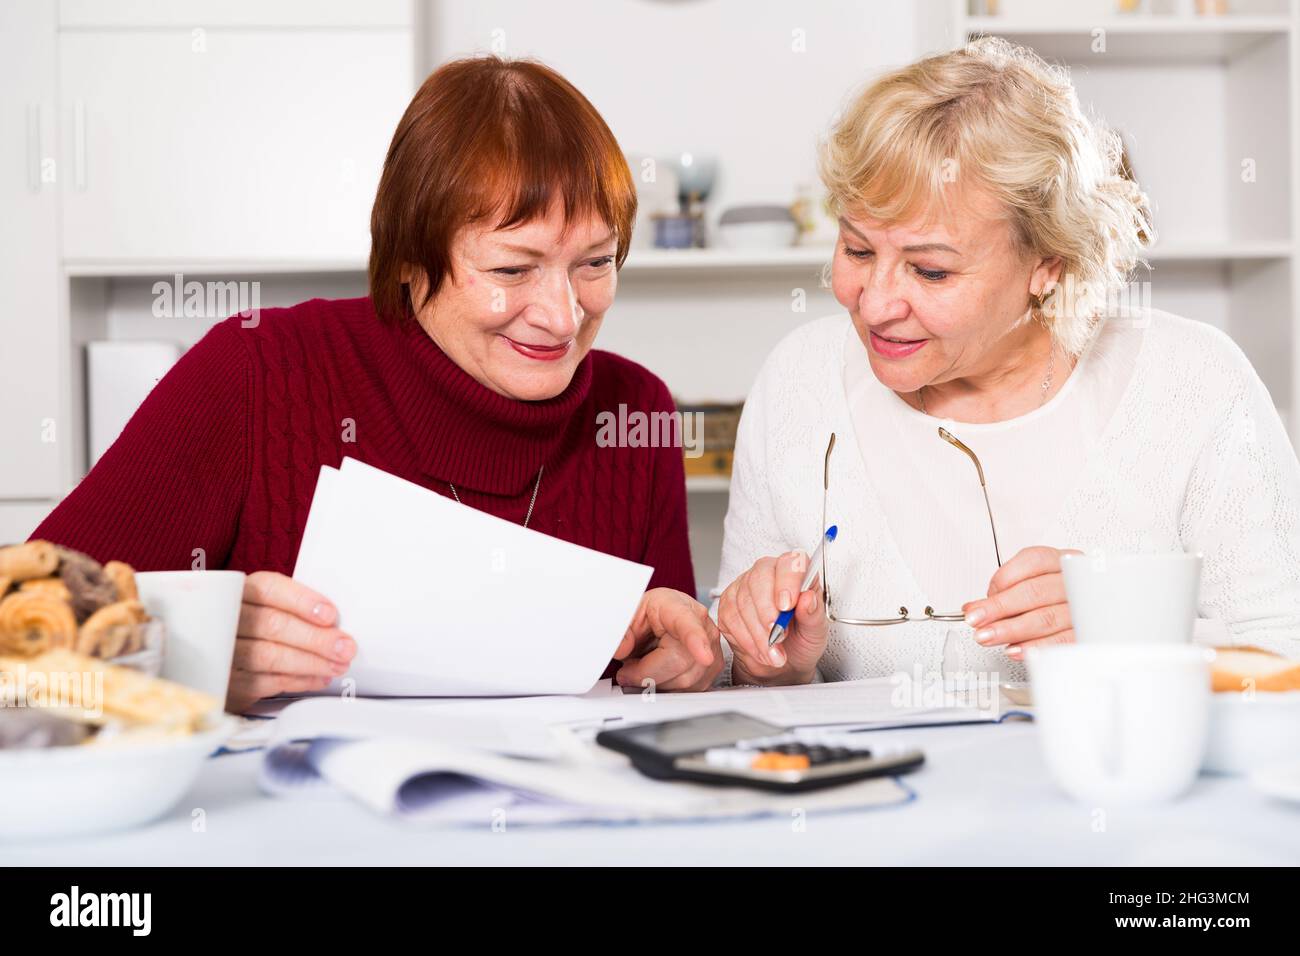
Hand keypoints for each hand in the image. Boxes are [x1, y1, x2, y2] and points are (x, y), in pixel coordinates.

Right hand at [226, 571, 356, 712]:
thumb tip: (336, 624)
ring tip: (337, 665)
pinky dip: (299, 681)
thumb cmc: (255, 626)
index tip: (330, 615)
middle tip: (345, 647)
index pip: (269, 589)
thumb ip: (295, 607)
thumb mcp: (269, 606)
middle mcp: (226, 618)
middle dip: (315, 638)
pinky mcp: (226, 682)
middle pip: (272, 625)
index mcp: (240, 590)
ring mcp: (223, 651)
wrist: (218, 656)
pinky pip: (266, 683)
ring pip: (270, 656)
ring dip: (311, 663)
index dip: (301, 601)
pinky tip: (319, 678)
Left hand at [613, 588, 722, 691]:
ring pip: (685, 681)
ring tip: (645, 667)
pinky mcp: (712, 669)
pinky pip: (689, 690)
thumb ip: (621, 632)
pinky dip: (669, 688)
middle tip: (628, 670)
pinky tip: (660, 674)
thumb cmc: (649, 616)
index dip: (696, 641)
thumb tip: (621, 649)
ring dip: (658, 682)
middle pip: (679, 662)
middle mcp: (701, 625)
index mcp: (677, 606)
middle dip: (647, 674)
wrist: (660, 621)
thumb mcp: (628, 617)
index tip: (703, 655)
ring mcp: (711, 648)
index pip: (688, 624)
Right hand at [716, 551, 826, 684]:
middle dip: (767, 610)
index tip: (787, 606)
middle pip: (759, 577)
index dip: (787, 581)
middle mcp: (769, 573)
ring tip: (774, 651)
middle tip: (778, 634)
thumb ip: (814, 614)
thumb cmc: (801, 640)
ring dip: (759, 633)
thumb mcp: (816, 632)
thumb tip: (808, 599)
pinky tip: (760, 650)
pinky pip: (731, 617)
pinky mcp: (728, 604)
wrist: (783, 662)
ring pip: (743, 601)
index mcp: (796, 573)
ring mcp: (744, 586)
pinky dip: (747, 639)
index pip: (790, 562)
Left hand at [961, 546, 1083, 661]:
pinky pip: (1062, 642)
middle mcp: (1075, 582)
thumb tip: (975, 609)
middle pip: (1034, 592)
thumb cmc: (1057, 597)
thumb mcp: (1034, 584)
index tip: (978, 600)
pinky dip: (1035, 647)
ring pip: (1046, 618)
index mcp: (1061, 561)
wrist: (1098, 612)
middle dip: (999, 608)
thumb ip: (1006, 592)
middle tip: (975, 620)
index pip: (1033, 562)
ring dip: (1011, 630)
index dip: (1001, 580)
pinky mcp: (1088, 634)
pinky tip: (1015, 650)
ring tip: (987, 636)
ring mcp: (1085, 608)